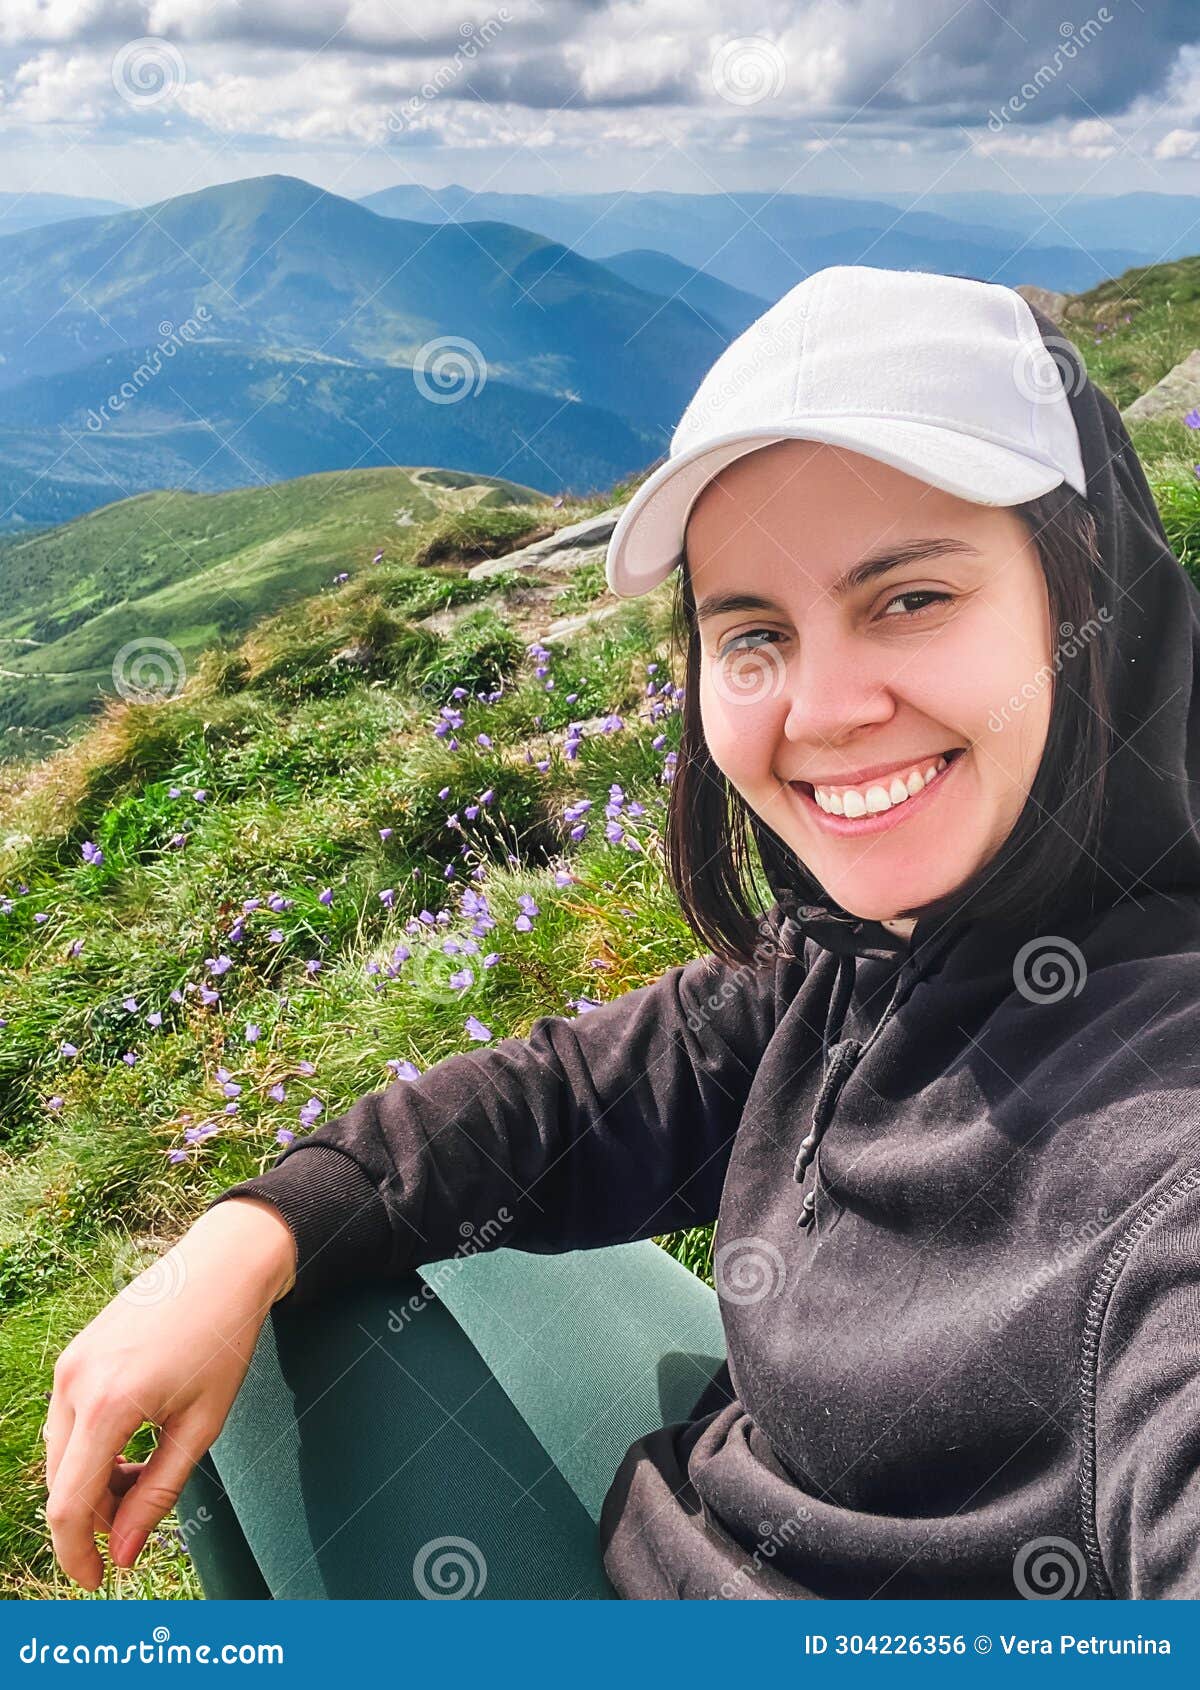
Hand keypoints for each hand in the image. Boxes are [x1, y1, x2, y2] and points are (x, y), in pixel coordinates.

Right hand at [43, 1196, 296, 1590]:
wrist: (224, 1264)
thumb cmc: (223, 1341)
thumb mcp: (201, 1426)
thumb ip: (159, 1493)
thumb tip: (123, 1554)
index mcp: (108, 1404)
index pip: (69, 1504)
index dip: (77, 1555)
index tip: (99, 1582)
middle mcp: (75, 1383)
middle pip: (63, 1482)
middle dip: (96, 1515)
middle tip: (144, 1516)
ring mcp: (69, 1365)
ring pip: (62, 1453)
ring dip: (94, 1481)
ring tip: (147, 1471)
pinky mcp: (75, 1354)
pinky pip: (68, 1420)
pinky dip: (92, 1447)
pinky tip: (133, 1443)